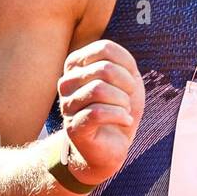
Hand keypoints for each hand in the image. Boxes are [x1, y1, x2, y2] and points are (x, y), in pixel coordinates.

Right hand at [56, 38, 144, 185]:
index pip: (104, 49)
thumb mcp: (128, 80)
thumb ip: (123, 62)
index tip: (130, 83)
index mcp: (76, 65)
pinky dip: (120, 116)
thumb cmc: (119, 109)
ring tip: (125, 111)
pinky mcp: (73, 127)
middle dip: (127, 85)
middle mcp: (66, 82)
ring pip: (99, 90)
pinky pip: (97, 113)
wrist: (112, 146)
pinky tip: (125, 121)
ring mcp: (67, 105)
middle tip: (128, 100)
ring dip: (123, 102)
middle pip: (104, 69)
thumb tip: (112, 61)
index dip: (126, 65)